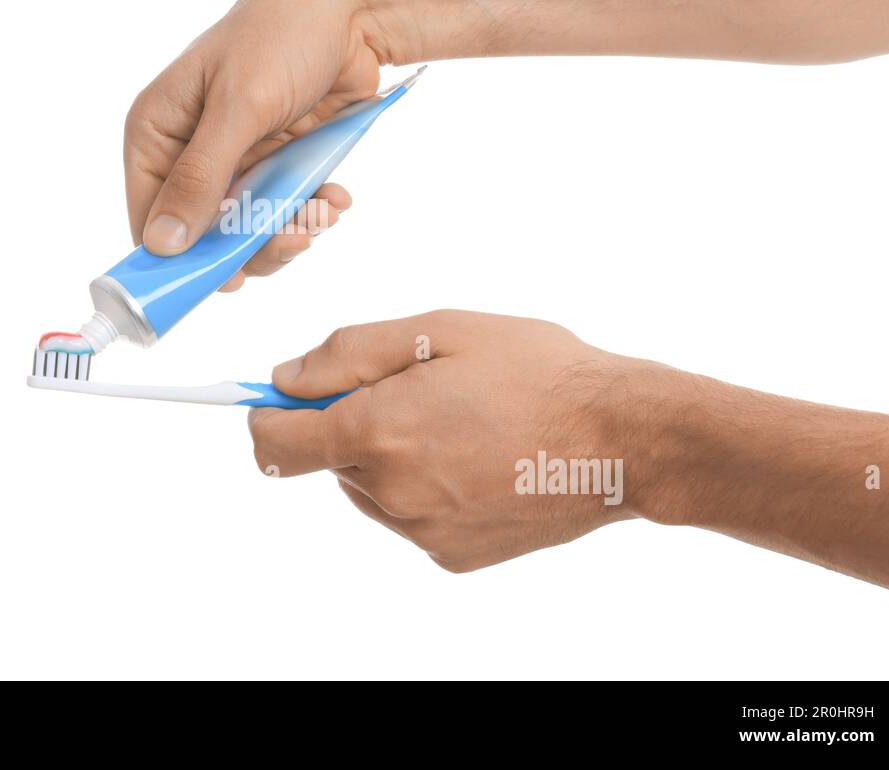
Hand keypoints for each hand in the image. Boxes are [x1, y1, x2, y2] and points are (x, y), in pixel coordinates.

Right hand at [123, 0, 386, 289]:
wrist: (352, 8)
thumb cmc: (282, 34)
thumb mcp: (239, 106)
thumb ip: (202, 177)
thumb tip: (162, 244)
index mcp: (158, 130)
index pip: (149, 216)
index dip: (177, 257)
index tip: (220, 281)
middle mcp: (189, 150)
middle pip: (203, 233)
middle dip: (249, 244)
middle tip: (291, 240)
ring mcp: (236, 160)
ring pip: (248, 230)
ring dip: (287, 231)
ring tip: (321, 214)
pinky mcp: (276, 163)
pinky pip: (284, 211)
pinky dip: (310, 213)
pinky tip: (335, 198)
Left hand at [247, 310, 642, 571]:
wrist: (622, 439)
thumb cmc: (537, 371)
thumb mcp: (438, 332)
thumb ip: (347, 355)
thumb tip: (283, 379)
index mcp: (379, 433)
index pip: (276, 444)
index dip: (266, 416)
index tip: (281, 398)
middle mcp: (391, 493)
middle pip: (326, 461)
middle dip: (347, 423)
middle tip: (414, 389)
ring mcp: (422, 533)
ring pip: (367, 488)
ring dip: (386, 455)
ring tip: (457, 422)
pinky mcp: (452, 556)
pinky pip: (409, 515)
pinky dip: (422, 486)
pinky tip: (475, 458)